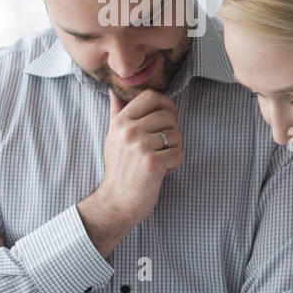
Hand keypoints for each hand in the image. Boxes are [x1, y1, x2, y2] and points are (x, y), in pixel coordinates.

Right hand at [80, 91, 183, 255]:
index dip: (166, 104)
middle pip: (169, 116)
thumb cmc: (120, 169)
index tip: (168, 118)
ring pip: (176, 135)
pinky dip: (175, 164)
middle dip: (172, 132)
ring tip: (159, 160)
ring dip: (173, 149)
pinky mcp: (152, 163)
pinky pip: (179, 153)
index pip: (151, 96)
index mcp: (121, 121)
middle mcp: (129, 131)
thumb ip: (116, 112)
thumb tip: (114, 90)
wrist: (117, 201)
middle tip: (162, 148)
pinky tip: (162, 171)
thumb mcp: (113, 137)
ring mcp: (140, 146)